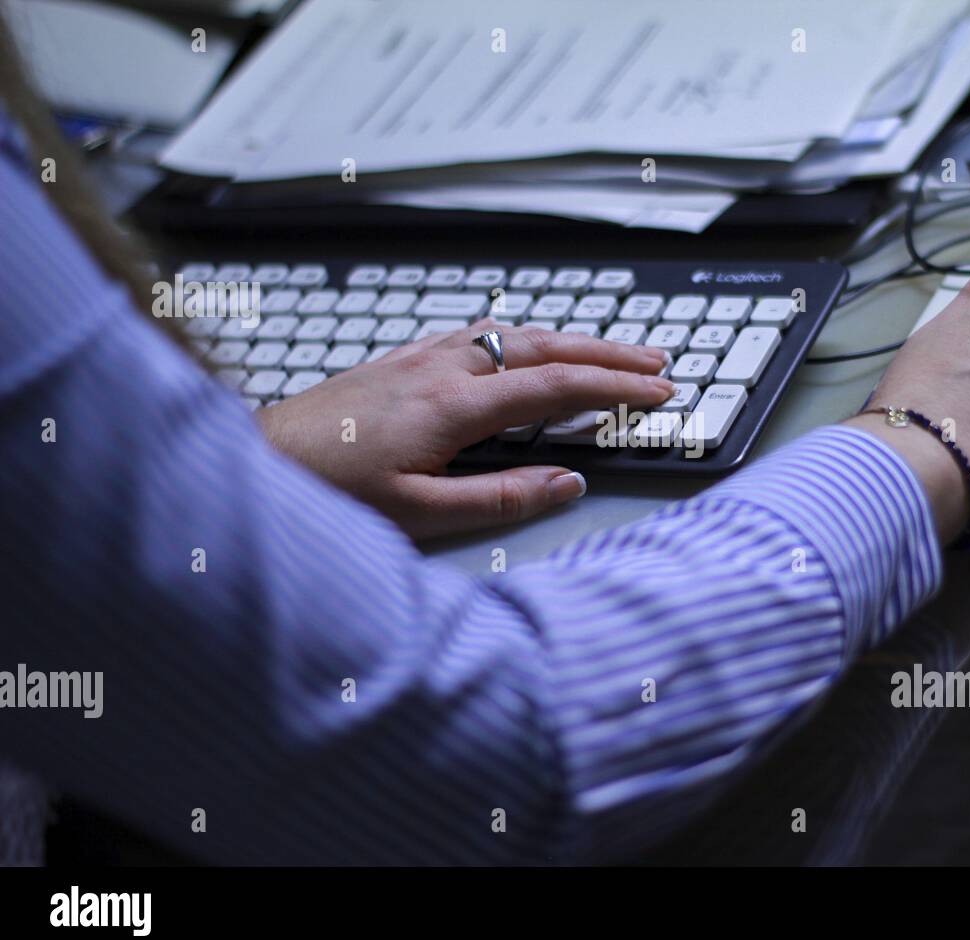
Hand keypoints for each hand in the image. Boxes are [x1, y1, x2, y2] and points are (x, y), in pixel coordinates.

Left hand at [258, 319, 672, 536]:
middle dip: (607, 352)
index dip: (614, 387)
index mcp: (452, 405)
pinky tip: (525, 346)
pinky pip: (478, 336)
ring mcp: (418, 357)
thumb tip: (567, 482)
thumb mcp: (419, 514)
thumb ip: (501, 499)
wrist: (252, 461)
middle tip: (656, 360)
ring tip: (609, 351)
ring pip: (512, 334)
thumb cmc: (327, 491)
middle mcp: (440, 368)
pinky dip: (521, 338)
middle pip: (543, 347)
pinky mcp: (399, 361)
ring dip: (568, 340)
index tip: (658, 390)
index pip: (555, 386)